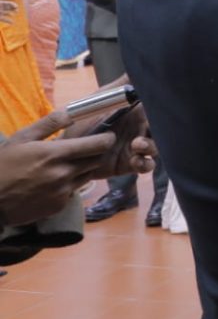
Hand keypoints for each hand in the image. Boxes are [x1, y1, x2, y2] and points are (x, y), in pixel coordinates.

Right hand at [0, 111, 115, 226]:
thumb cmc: (3, 165)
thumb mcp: (22, 138)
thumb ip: (49, 124)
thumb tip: (72, 112)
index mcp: (56, 154)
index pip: (98, 145)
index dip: (106, 139)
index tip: (107, 136)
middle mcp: (64, 174)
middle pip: (96, 161)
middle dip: (94, 154)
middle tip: (82, 150)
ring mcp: (62, 192)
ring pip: (86, 177)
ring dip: (82, 170)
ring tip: (63, 166)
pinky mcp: (58, 207)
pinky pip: (72, 192)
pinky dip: (67, 186)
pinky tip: (51, 183)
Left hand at [59, 75, 156, 178]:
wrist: (63, 149)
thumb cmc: (80, 122)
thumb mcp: (99, 99)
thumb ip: (119, 86)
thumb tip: (135, 66)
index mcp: (137, 111)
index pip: (158, 108)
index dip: (164, 107)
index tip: (162, 105)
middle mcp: (141, 128)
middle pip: (163, 129)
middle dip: (163, 130)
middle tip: (151, 127)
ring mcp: (136, 147)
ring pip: (157, 147)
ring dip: (152, 146)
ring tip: (138, 145)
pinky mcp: (129, 164)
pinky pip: (145, 165)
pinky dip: (145, 164)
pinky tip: (137, 161)